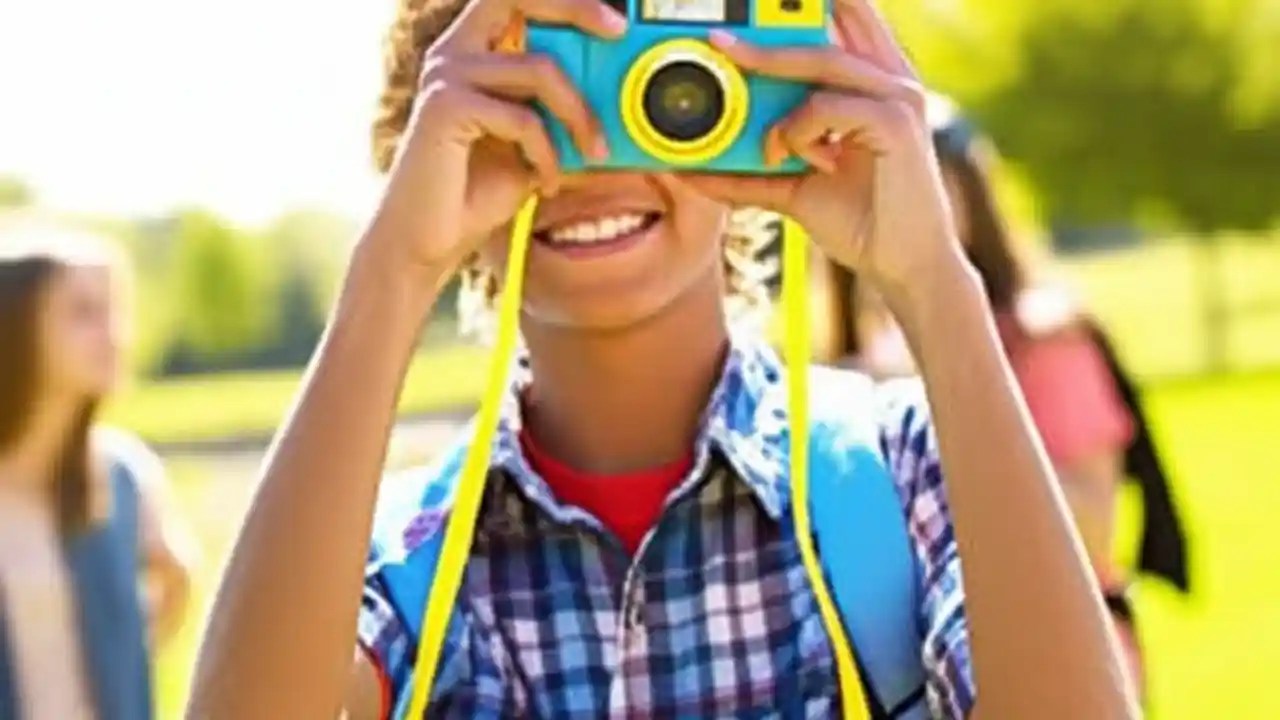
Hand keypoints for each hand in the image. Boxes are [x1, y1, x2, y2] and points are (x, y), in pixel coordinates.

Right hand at [365, 0, 624, 277]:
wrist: (428, 241)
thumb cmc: (476, 193)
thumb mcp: (533, 145)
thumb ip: (560, 114)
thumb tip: (618, 97)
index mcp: (473, 51)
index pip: (519, 1)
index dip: (567, 2)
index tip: (616, 23)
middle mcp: (454, 52)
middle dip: (576, 7)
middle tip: (617, 33)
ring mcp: (447, 75)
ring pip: (540, 70)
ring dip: (580, 115)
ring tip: (593, 154)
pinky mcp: (446, 107)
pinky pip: (523, 119)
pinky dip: (547, 153)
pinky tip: (545, 182)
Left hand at [681, 0, 962, 295]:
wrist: (903, 266)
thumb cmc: (860, 220)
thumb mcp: (792, 188)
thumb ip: (750, 172)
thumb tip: (691, 169)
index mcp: (871, 79)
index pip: (841, 13)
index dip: (801, 3)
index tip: (745, 12)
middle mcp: (889, 76)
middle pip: (831, 16)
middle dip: (772, 23)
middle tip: (717, 37)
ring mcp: (897, 95)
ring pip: (821, 57)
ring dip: (769, 71)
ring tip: (741, 102)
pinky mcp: (896, 123)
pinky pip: (827, 106)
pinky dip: (795, 130)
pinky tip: (787, 157)